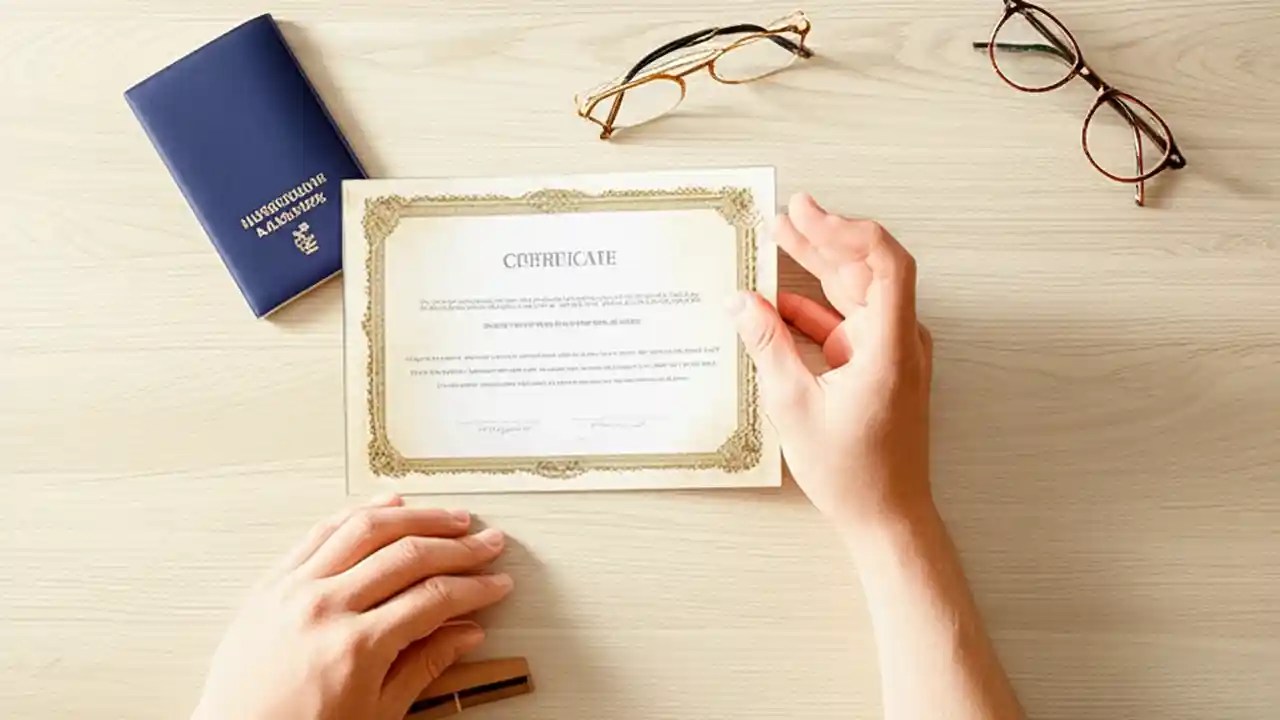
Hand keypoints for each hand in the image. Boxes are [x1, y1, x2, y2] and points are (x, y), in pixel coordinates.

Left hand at [192, 495, 512, 719]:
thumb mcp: (374, 714)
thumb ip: (423, 667)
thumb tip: (466, 633)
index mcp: (354, 647)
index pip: (433, 598)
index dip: (474, 588)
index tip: (496, 583)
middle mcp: (324, 608)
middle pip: (408, 556)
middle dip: (458, 547)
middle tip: (487, 543)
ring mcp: (294, 590)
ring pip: (366, 529)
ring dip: (417, 518)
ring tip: (449, 518)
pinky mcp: (272, 583)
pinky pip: (320, 532)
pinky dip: (359, 514)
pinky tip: (388, 507)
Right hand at [731, 193, 933, 530]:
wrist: (886, 516)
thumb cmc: (854, 472)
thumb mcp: (795, 407)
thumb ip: (768, 347)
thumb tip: (742, 303)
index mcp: (889, 347)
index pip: (886, 263)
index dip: (848, 230)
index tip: (808, 215)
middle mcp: (898, 342)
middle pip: (866, 271)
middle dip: (824, 238)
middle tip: (786, 213)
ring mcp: (889, 353)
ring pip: (856, 293)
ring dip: (819, 267)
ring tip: (780, 236)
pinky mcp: (876, 366)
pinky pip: (847, 323)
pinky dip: (815, 309)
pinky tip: (778, 298)